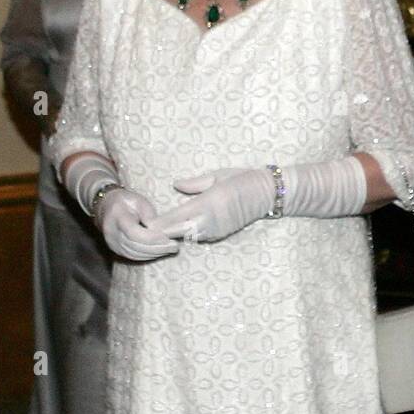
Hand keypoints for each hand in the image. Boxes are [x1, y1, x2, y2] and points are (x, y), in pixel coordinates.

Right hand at [96, 188, 179, 261]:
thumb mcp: (138, 200)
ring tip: (171, 249)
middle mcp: (112, 234)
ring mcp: (112, 244)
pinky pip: (133, 256)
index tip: (168, 238)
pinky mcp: (116, 250)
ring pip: (135, 254)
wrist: (105, 206)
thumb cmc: (125, 201)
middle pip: (136, 246)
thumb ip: (149, 214)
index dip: (152, 238)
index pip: (134, 233)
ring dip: (155, 253)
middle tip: (175, 246)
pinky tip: (160, 252)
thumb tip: (160, 228)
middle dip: (157, 248)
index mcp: (117, 217)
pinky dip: (148, 256)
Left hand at [150, 167, 272, 242]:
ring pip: (188, 237)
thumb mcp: (219, 175)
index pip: (178, 216)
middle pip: (179, 231)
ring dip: (174, 235)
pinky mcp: (222, 234)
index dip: (161, 222)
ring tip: (157, 234)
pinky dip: (188, 235)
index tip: (145, 223)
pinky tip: (179, 232)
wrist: (268, 194)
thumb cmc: (243, 179)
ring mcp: (217, 229)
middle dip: (162, 232)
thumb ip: (196, 183)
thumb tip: (176, 185)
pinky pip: (199, 237)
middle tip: (145, 232)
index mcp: (209, 202)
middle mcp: (211, 219)